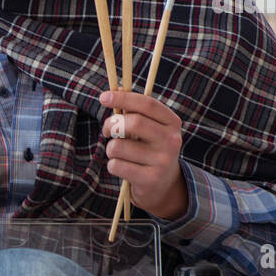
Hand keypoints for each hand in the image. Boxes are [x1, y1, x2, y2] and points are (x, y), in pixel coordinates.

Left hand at [99, 89, 188, 220]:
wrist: (164, 186)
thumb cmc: (149, 150)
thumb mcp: (148, 129)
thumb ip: (134, 111)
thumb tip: (114, 90)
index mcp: (172, 123)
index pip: (147, 104)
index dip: (123, 98)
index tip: (103, 97)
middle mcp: (171, 141)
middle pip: (133, 123)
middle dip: (111, 124)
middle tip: (106, 131)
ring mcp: (162, 161)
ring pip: (119, 146)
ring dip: (110, 149)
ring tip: (119, 154)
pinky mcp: (150, 179)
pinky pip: (116, 165)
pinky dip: (113, 165)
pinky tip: (124, 168)